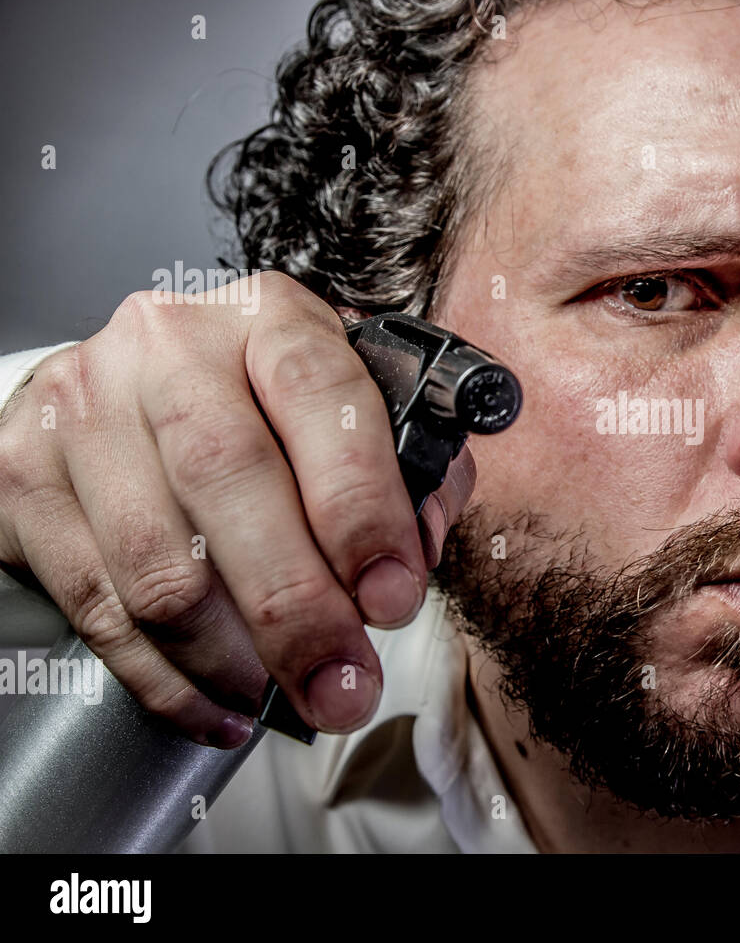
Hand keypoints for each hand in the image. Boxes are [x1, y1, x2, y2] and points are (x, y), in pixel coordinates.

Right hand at [0, 272, 473, 745]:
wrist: (131, 389)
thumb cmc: (266, 413)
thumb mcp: (355, 412)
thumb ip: (412, 471)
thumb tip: (417, 555)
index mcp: (269, 318)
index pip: (320, 393)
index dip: (361, 503)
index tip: (393, 595)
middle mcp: (168, 348)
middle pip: (228, 481)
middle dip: (298, 606)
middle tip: (346, 685)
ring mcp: (85, 409)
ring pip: (157, 562)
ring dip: (234, 658)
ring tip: (290, 698)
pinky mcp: (25, 477)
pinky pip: (98, 607)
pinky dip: (167, 679)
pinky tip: (221, 705)